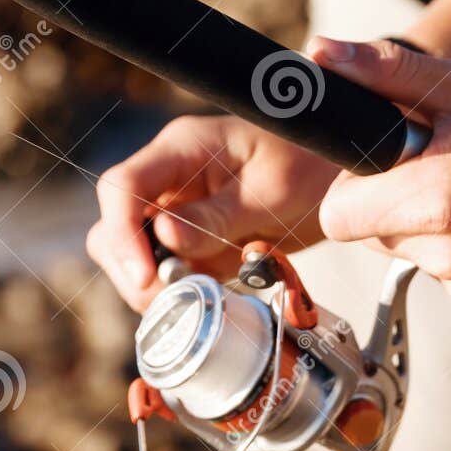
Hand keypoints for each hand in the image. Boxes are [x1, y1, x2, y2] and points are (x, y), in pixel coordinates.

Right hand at [87, 115, 338, 310]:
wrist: (338, 173)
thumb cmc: (311, 163)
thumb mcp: (272, 191)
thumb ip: (217, 216)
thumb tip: (165, 238)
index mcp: (182, 149)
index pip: (122, 187)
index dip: (122, 236)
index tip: (145, 278)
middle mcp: (168, 178)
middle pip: (113, 227)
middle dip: (134, 270)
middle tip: (175, 299)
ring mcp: (175, 209)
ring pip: (130, 254)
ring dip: (152, 286)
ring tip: (196, 301)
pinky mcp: (189, 239)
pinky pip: (163, 271)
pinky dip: (175, 293)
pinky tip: (206, 300)